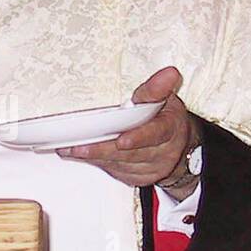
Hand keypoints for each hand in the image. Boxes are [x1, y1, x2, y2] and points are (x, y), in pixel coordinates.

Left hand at [56, 67, 197, 187]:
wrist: (179, 146)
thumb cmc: (166, 118)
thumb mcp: (166, 98)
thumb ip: (158, 88)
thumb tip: (169, 73)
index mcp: (169, 127)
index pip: (156, 133)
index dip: (138, 137)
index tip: (121, 140)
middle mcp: (162, 151)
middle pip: (130, 153)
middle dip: (103, 150)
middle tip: (79, 146)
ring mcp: (150, 167)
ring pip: (119, 164)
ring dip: (94, 157)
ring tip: (70, 149)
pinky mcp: (138, 177)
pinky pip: (115, 171)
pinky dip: (96, 162)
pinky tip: (79, 155)